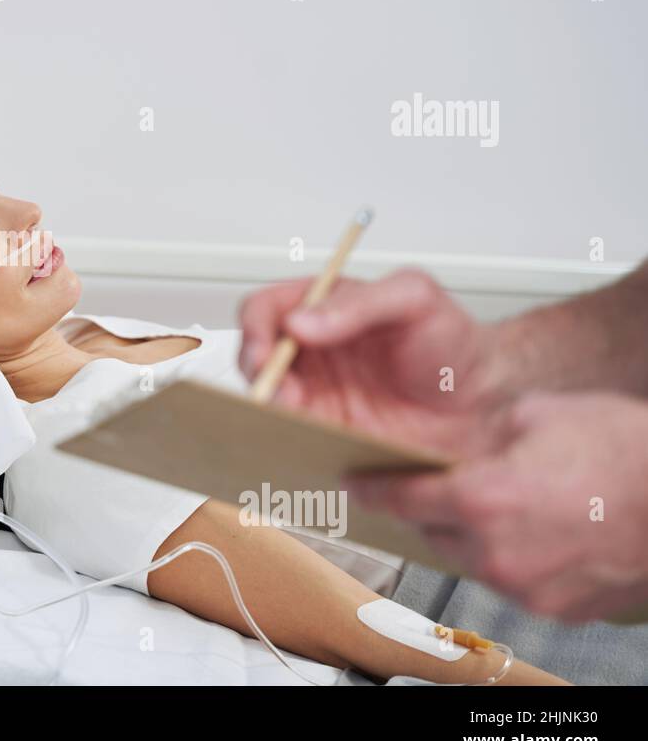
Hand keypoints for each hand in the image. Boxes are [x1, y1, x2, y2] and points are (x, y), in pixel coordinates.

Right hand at [238, 269, 505, 457]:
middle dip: (259, 374)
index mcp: (324, 309)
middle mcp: (311, 351)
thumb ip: (359, 303)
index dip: (256, 328)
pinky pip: (287, 436)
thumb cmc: (455, 346)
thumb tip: (300, 322)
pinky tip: (307, 441)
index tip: (266, 350)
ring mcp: (315, 394)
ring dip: (271, 410)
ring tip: (299, 419)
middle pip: (255, 356)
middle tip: (284, 393)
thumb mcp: (416, 299)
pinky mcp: (324, 433)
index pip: (266, 309)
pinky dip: (286, 440)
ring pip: (265, 399)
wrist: (484, 408)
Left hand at [342, 392, 647, 622]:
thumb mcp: (541, 415)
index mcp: (483, 499)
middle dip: (432, 506)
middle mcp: (496, 551)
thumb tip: (460, 440)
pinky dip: (514, 557)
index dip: (373, 488)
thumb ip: (484, 433)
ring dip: (475, 532)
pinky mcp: (556, 608)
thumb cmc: (629, 453)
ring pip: (471, 556)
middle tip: (444, 483)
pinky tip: (541, 529)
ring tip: (511, 501)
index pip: (400, 498)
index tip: (354, 484)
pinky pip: (512, 579)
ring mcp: (526, 587)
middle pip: (433, 529)